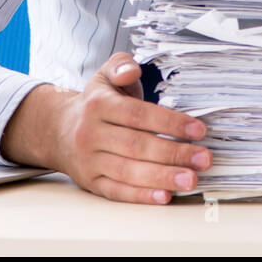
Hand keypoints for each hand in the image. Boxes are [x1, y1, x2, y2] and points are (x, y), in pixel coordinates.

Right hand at [54, 52, 212, 203]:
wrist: (58, 130)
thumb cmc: (95, 103)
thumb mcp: (104, 76)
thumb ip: (120, 65)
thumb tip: (132, 70)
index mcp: (98, 105)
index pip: (137, 115)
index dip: (169, 123)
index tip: (198, 129)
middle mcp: (91, 134)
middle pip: (136, 146)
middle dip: (174, 153)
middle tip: (203, 159)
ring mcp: (89, 160)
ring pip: (129, 172)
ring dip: (163, 177)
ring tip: (191, 179)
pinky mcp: (91, 182)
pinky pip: (117, 191)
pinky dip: (141, 196)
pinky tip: (164, 196)